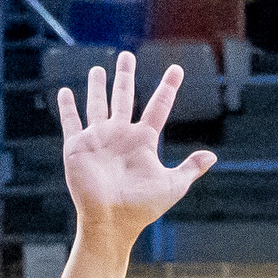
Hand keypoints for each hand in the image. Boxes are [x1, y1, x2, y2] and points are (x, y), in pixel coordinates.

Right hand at [57, 52, 215, 252]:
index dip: (168, 88)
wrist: (111, 222)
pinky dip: (67, 107)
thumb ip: (190, 169)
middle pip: (124, 97)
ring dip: (98, 87)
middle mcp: (121, 135)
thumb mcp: (171, 186)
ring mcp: (99, 139)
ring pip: (98, 104)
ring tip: (99, 68)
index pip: (158, 107)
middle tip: (127, 55)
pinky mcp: (77, 146)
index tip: (176, 69)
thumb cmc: (141, 208)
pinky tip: (65, 92)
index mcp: (143, 141)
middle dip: (125, 76)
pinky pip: (71, 122)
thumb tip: (212, 156)